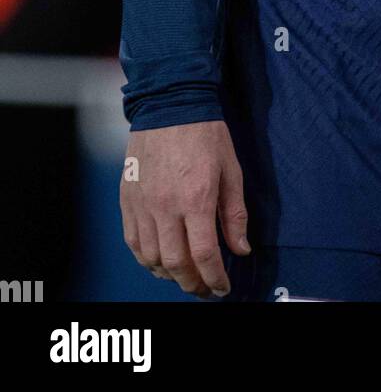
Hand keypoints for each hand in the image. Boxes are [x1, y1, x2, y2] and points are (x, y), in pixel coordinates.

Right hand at [120, 120, 250, 297]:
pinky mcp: (128, 199)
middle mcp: (166, 207)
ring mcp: (143, 204)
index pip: (204, 255)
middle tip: (205, 289)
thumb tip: (240, 249)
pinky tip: (159, 260)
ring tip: (184, 276)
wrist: (170, 103)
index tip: (223, 287)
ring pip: (151, 258)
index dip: (215, 278)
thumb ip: (235, 214)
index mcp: (196, 198)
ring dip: (169, 275)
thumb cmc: (205, 133)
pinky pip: (133, 241)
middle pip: (175, 264)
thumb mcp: (231, 169)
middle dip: (193, 284)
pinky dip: (146, 259)